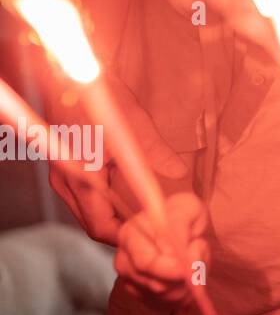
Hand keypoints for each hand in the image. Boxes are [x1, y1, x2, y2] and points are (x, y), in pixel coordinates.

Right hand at [47, 81, 189, 244]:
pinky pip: (86, 199)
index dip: (129, 239)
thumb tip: (180, 174)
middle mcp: (67, 183)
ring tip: (148, 218)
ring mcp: (63, 177)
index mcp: (82, 178)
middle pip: (95, 224)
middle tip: (157, 231)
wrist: (69, 75)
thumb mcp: (132, 125)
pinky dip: (107, 205)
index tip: (155, 238)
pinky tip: (129, 199)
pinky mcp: (66, 169)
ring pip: (89, 213)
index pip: (101, 227)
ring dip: (116, 219)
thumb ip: (154, 154)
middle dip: (125, 232)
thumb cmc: (99, 98)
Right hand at [113, 192, 209, 304]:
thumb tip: (173, 249)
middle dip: (183, 278)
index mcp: (130, 235)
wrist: (184, 223)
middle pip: (155, 284)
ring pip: (164, 296)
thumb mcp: (187, 207)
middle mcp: (125, 260)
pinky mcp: (143, 293)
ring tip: (196, 262)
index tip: (191, 267)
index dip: (170, 269)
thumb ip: (179, 225)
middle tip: (199, 263)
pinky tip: (189, 275)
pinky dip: (185, 293)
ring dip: (188, 284)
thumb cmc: (184, 213)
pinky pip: (167, 303)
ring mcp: (132, 279)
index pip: (145, 263)